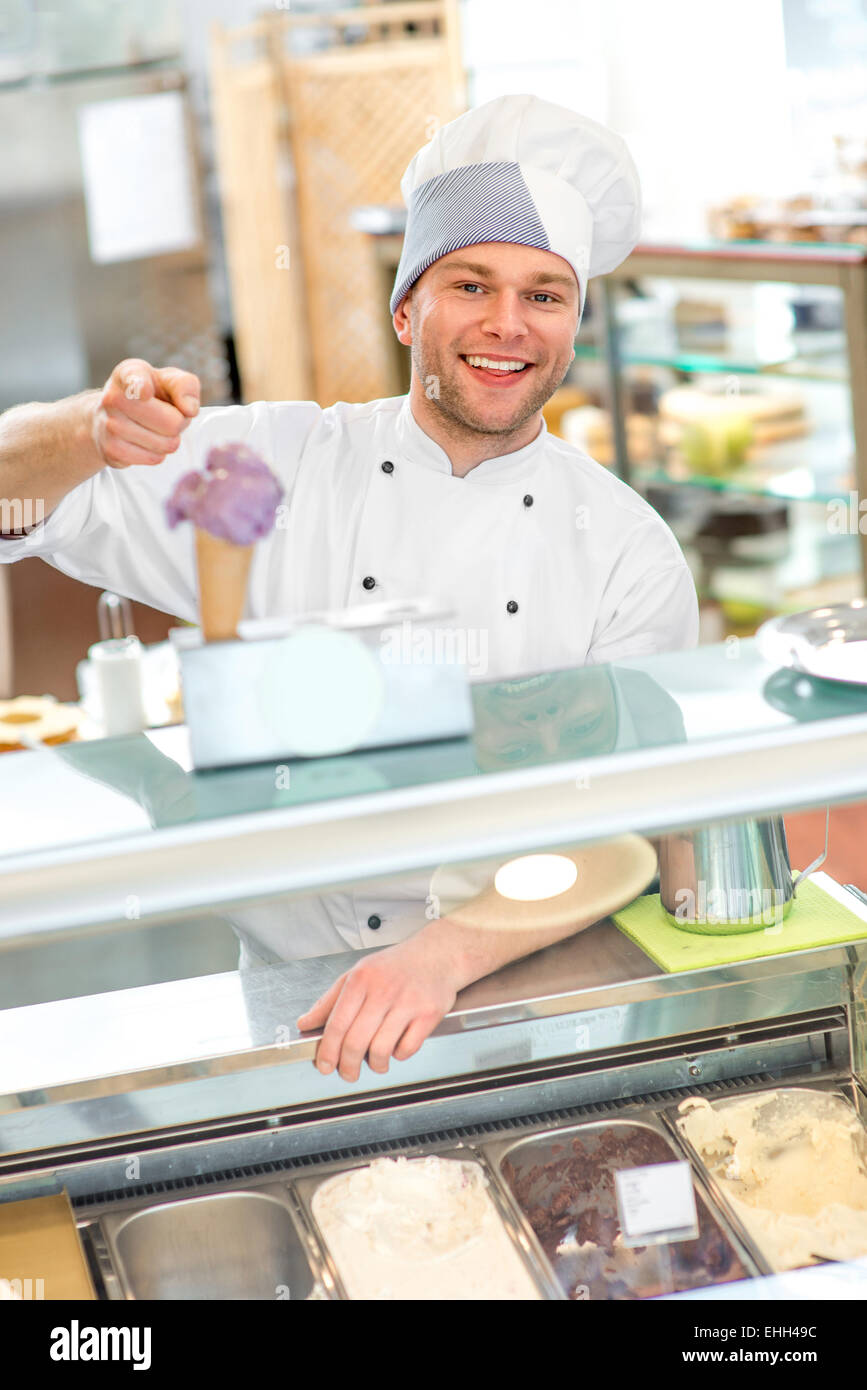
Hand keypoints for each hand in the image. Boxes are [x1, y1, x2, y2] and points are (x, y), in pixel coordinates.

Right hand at [92, 358, 199, 469]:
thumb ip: (185, 386)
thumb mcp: (169, 380)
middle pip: (172, 423)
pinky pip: (154, 458)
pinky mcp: (111, 451)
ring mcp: (109, 425)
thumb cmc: (150, 394)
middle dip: (179, 422)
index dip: (141, 386)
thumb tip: (189, 410)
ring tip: (155, 427)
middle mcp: (113, 397)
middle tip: (168, 415)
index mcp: (128, 373)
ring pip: (166, 444)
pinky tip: (145, 440)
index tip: (145, 392)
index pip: (134, 380)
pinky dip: (157, 453)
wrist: (114, 414)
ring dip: (169, 439)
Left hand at [296, 930, 462, 1082]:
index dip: (328, 1051)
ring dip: (374, 1065)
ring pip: (381, 1049)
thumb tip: (305, 1023)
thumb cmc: (395, 965)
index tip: (324, 1065)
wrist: (438, 954)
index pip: (337, 1023)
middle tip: (347, 1073)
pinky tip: (396, 1048)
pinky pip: (407, 1048)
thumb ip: (330, 1000)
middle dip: (347, 1066)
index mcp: (361, 979)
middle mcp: (383, 990)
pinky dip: (399, 1055)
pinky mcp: (429, 1014)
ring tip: (375, 1063)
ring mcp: (408, 1002)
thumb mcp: (358, 973)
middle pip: (356, 1041)